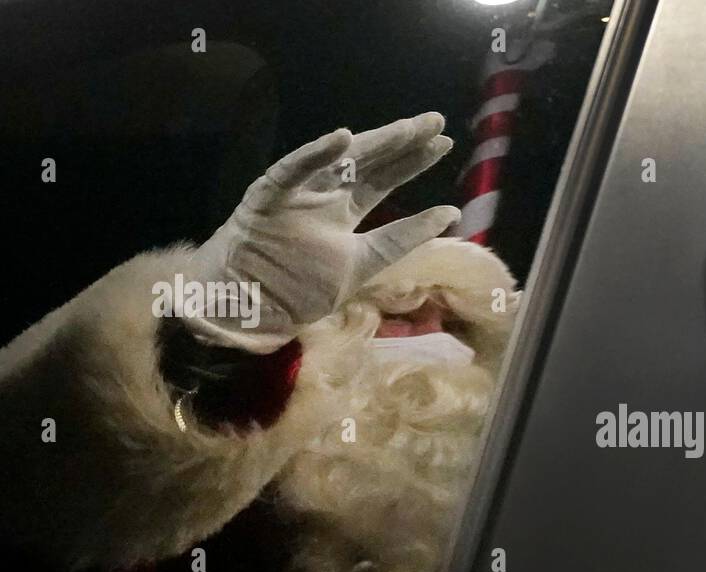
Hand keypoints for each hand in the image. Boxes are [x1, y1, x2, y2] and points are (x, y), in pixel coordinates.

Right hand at [183, 113, 460, 351]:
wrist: (247, 309)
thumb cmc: (300, 288)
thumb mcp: (364, 264)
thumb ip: (404, 239)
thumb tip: (452, 214)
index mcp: (342, 211)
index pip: (383, 179)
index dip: (411, 162)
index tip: (444, 144)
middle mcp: (323, 197)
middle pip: (367, 163)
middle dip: (401, 142)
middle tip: (436, 122)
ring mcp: (296, 195)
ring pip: (337, 162)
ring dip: (371, 143)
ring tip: (406, 129)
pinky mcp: (267, 200)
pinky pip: (290, 172)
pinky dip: (313, 155)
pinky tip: (341, 137)